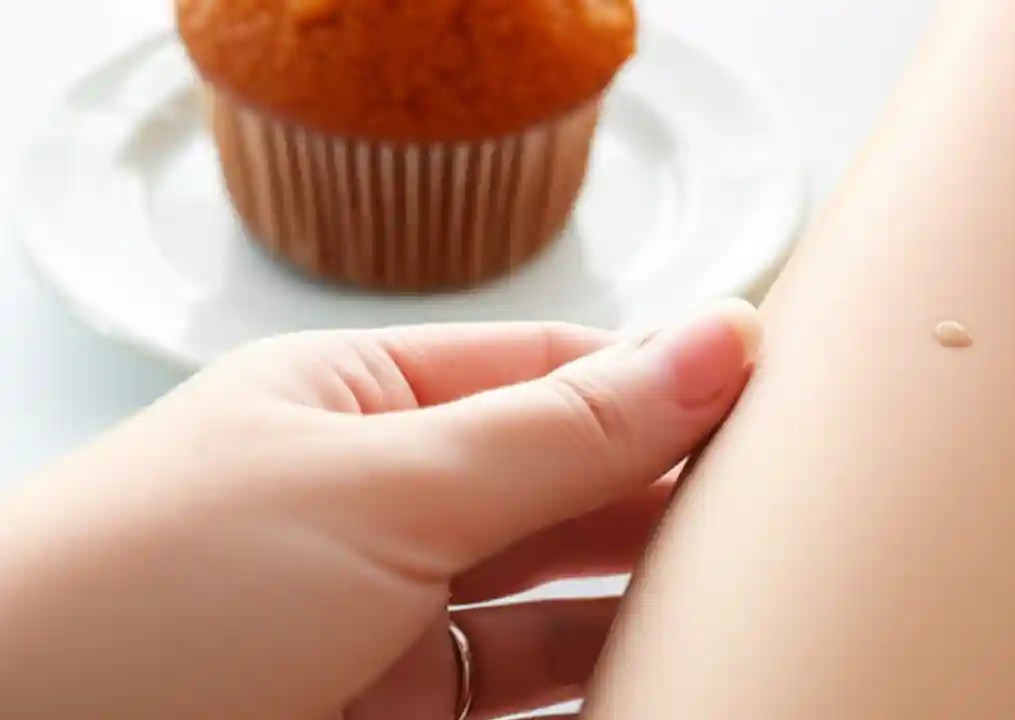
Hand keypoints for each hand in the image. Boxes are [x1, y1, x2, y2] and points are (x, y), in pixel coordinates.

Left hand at [0, 300, 759, 719]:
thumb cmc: (153, 592)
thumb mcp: (382, 484)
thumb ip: (563, 428)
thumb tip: (718, 336)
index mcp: (365, 402)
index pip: (552, 371)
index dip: (664, 380)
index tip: (776, 396)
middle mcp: (380, 505)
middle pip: (564, 491)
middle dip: (668, 497)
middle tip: (789, 508)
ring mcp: (385, 623)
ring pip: (553, 606)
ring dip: (643, 606)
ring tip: (751, 599)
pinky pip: (520, 696)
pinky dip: (594, 692)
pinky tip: (663, 681)